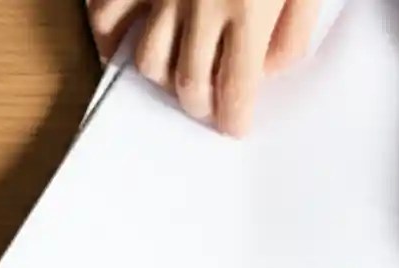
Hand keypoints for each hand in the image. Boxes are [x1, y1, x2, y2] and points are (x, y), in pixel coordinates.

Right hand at [87, 0, 320, 135]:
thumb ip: (293, 28)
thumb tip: (269, 71)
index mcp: (249, 9)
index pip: (236, 89)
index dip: (232, 118)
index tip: (233, 125)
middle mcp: (200, 3)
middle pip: (187, 83)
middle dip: (198, 105)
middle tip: (207, 106)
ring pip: (146, 56)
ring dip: (160, 77)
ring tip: (173, 77)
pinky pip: (106, 11)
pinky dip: (107, 35)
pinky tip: (119, 45)